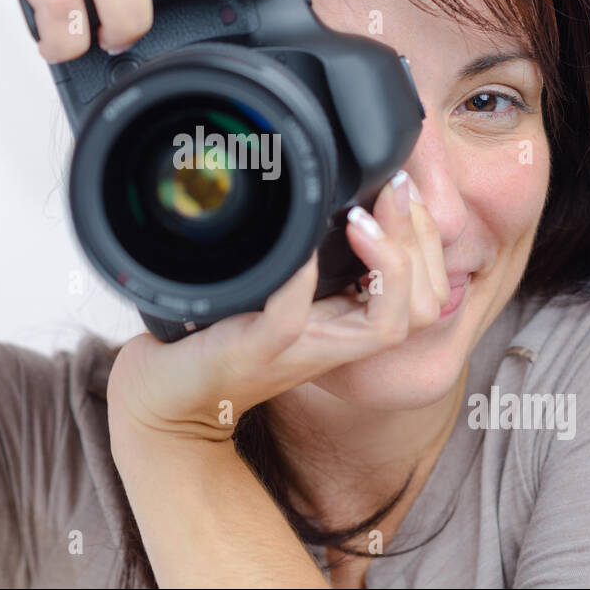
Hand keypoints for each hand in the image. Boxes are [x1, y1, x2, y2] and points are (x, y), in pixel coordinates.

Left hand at [106, 170, 449, 446]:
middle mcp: (334, 342)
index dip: (428, 241)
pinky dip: (301, 278)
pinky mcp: (252, 353)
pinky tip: (301, 246)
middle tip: (394, 188)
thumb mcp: (270, 292)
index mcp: (345, 324)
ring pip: (389, 325)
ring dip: (390, 263)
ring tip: (362, 218)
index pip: (428, 295)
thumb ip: (301, 258)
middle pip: (426, 307)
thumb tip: (319, 193)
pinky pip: (291, 319)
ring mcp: (297, 351)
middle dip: (421, 240)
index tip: (400, 187)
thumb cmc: (211, 342)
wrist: (161, 401)